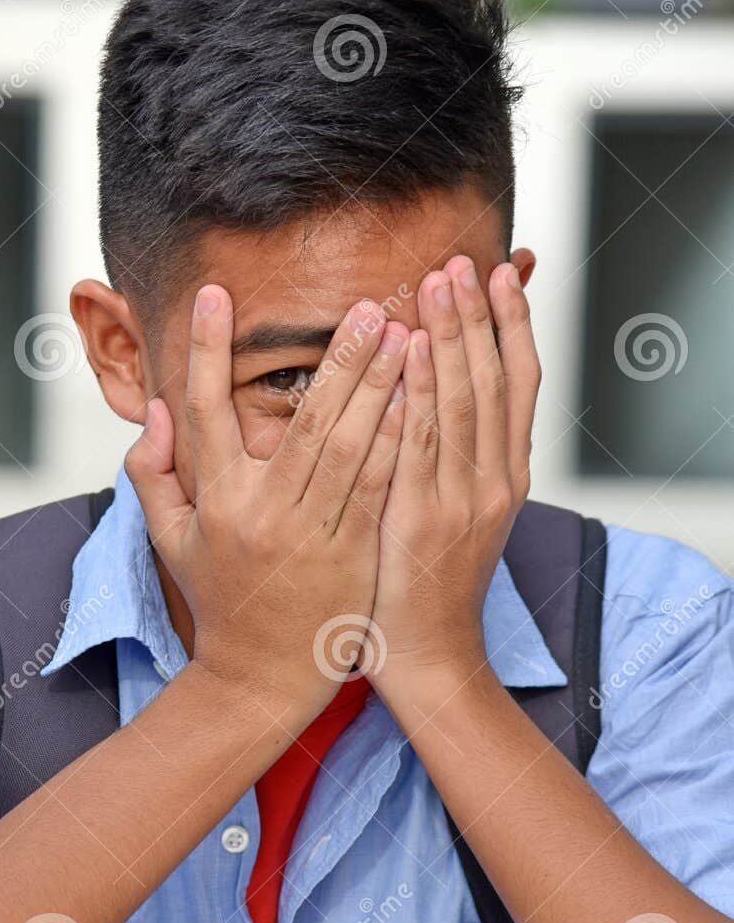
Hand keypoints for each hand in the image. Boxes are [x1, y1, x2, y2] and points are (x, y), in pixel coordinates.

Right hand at [125, 285, 408, 729]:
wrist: (260, 679)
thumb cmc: (220, 601)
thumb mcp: (171, 542)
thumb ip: (152, 475)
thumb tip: (159, 411)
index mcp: (215, 502)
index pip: (204, 411)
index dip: (204, 350)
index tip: (214, 294)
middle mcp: (263, 514)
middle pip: (303, 420)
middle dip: (338, 358)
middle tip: (368, 304)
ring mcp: (311, 537)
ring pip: (349, 447)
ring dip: (380, 386)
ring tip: (404, 333)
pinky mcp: (353, 556)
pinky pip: (379, 486)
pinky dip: (398, 438)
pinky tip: (419, 397)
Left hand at [365, 258, 539, 706]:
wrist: (428, 662)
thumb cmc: (427, 591)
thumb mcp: (456, 520)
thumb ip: (453, 463)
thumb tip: (437, 404)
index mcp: (505, 479)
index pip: (517, 385)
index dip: (510, 327)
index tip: (497, 276)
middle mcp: (493, 483)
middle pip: (493, 381)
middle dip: (477, 316)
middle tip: (460, 260)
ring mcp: (462, 502)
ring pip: (462, 403)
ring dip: (449, 338)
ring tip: (434, 285)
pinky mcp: (424, 520)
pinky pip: (422, 444)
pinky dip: (417, 393)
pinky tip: (405, 353)